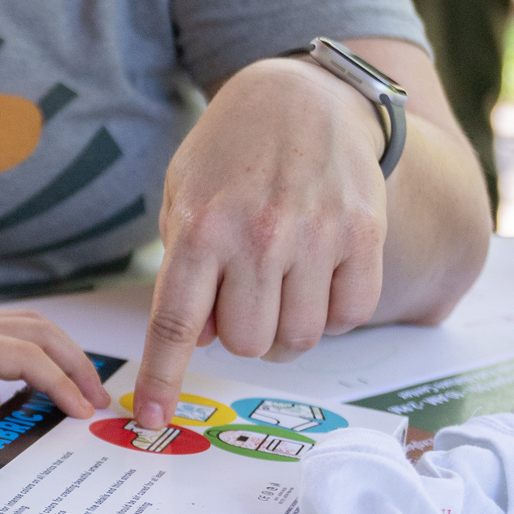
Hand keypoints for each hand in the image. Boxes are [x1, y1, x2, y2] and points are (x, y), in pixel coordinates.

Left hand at [0, 305, 110, 424]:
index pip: (29, 359)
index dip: (62, 386)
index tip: (84, 415)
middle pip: (44, 335)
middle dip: (79, 366)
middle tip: (100, 403)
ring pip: (35, 328)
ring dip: (67, 353)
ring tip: (85, 387)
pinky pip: (20, 331)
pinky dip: (46, 347)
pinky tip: (47, 370)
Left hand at [134, 58, 390, 428]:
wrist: (300, 95)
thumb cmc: (231, 153)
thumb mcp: (184, 198)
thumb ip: (186, 270)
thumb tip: (203, 338)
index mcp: (200, 228)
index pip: (175, 323)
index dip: (162, 378)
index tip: (150, 418)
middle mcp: (257, 236)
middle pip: (245, 342)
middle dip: (240, 335)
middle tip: (244, 300)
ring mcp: (315, 236)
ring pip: (298, 338)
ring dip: (285, 328)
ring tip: (281, 287)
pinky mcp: (363, 234)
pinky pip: (351, 315)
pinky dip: (333, 313)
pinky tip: (320, 278)